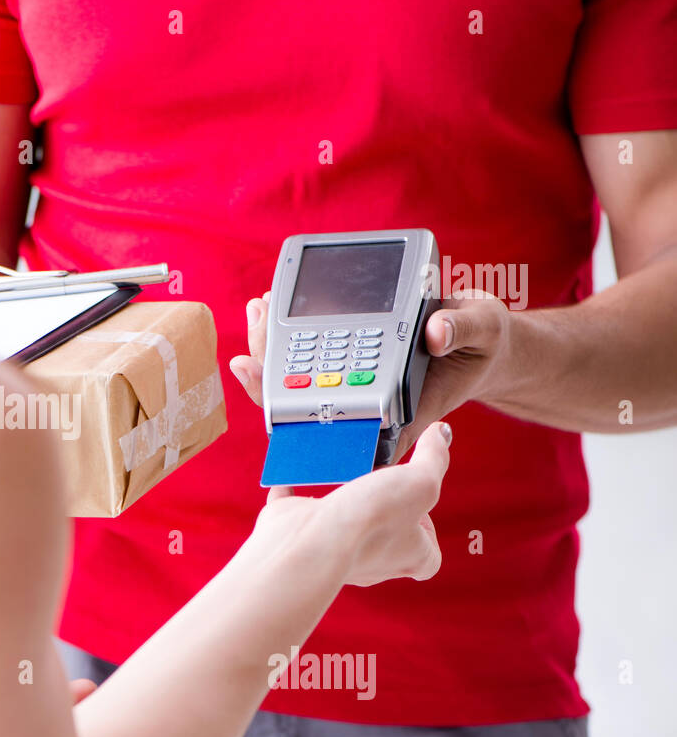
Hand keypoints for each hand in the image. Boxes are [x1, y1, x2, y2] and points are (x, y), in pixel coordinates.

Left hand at [229, 290, 510, 461]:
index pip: (348, 428)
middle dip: (273, 378)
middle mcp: (368, 398)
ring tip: (256, 312)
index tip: (280, 406)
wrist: (479, 339)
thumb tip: (435, 332)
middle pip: (309, 402)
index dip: (310, 424)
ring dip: (272, 350)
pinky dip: (286, 334)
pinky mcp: (348, 359)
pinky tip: (269, 308)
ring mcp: (355, 379)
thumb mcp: (483, 329)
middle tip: (253, 344)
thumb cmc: (482, 341)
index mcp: (398, 406)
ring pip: (300, 378)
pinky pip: (307, 353)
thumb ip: (462, 330)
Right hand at [250, 420, 451, 585]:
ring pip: (343, 525)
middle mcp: (372, 559)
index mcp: (409, 556)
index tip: (421, 505)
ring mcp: (333, 548)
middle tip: (384, 482)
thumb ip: (433, 458)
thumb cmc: (369, 523)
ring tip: (348, 471)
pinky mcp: (299, 529)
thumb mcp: (420, 482)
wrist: (309, 541)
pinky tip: (300, 468)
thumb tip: (442, 434)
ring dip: (345, 501)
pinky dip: (294, 489)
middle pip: (385, 538)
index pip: (428, 553)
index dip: (427, 530)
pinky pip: (296, 507)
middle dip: (384, 512)